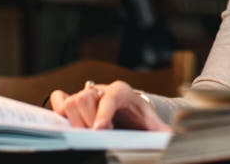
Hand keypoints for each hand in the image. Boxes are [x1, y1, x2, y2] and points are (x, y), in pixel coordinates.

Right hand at [49, 80, 170, 131]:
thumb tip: (171, 139)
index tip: (100, 130)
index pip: (109, 98)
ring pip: (70, 100)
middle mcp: (101, 89)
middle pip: (84, 97)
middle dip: (88, 120)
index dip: (103, 114)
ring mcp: (86, 94)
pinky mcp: (73, 101)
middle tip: (97, 136)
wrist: (131, 110)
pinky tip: (67, 125)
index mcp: (121, 91)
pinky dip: (58, 110)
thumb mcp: (151, 122)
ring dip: (75, 121)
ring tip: (87, 134)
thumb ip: (160, 131)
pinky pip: (58, 98)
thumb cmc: (140, 116)